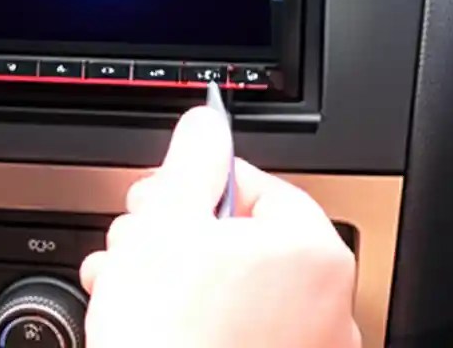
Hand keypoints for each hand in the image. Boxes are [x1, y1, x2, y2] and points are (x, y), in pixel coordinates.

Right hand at [80, 107, 360, 347]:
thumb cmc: (169, 338)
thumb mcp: (163, 225)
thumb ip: (189, 164)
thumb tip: (204, 126)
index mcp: (311, 251)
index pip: (256, 185)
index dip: (194, 184)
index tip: (159, 195)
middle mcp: (327, 305)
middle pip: (242, 239)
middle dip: (174, 234)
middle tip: (134, 243)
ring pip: (232, 290)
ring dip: (172, 278)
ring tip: (125, 286)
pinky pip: (237, 333)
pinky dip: (194, 323)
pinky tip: (146, 323)